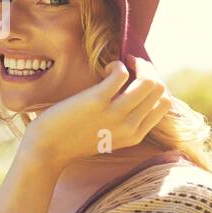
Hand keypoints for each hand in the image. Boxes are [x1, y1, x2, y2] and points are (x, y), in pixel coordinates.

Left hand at [23, 58, 171, 170]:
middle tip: (132, 65)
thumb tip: (135, 89)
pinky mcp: (97, 101)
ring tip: (123, 63)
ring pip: (149, 81)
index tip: (137, 78)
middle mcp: (130, 127)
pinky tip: (104, 69)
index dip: (154, 85)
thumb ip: (124, 120)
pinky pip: (122, 73)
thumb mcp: (108, 135)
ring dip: (138, 64)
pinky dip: (116, 64)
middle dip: (149, 70)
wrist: (46, 149)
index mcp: (136, 135)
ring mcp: (115, 114)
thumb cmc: (73, 138)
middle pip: (160, 89)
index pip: (164, 104)